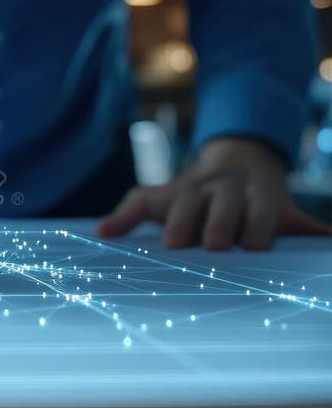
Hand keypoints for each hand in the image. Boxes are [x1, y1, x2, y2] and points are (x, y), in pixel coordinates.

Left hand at [97, 136, 330, 249]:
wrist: (237, 163)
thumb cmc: (190, 194)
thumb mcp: (157, 197)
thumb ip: (129, 213)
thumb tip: (98, 232)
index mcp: (196, 192)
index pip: (187, 205)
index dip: (182, 222)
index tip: (174, 243)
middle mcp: (229, 194)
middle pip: (225, 207)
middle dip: (220, 223)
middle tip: (215, 245)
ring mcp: (260, 200)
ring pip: (264, 209)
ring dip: (261, 224)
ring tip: (257, 245)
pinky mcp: (290, 214)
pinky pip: (310, 226)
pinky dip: (320, 237)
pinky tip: (325, 245)